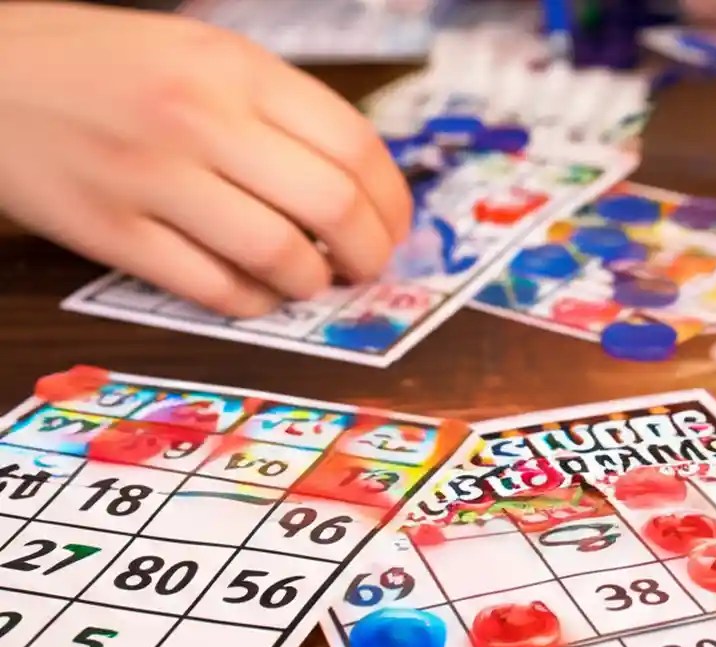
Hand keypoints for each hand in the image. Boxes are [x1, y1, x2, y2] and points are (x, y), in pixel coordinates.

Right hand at [0, 3, 409, 316]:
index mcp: (233, 68)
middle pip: (332, 206)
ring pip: (279, 255)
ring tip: (313, 278)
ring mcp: (152, 178)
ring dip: (313, 281)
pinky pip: (212, 287)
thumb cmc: (95, 62)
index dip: (393, 200)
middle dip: (370, 251)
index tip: (395, 223)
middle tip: (369, 264)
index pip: (355, 146)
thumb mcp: (197, 52)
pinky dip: (254, 300)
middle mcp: (200, 119)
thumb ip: (274, 105)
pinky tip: (260, 291)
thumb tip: (356, 178)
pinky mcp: (110, 232)